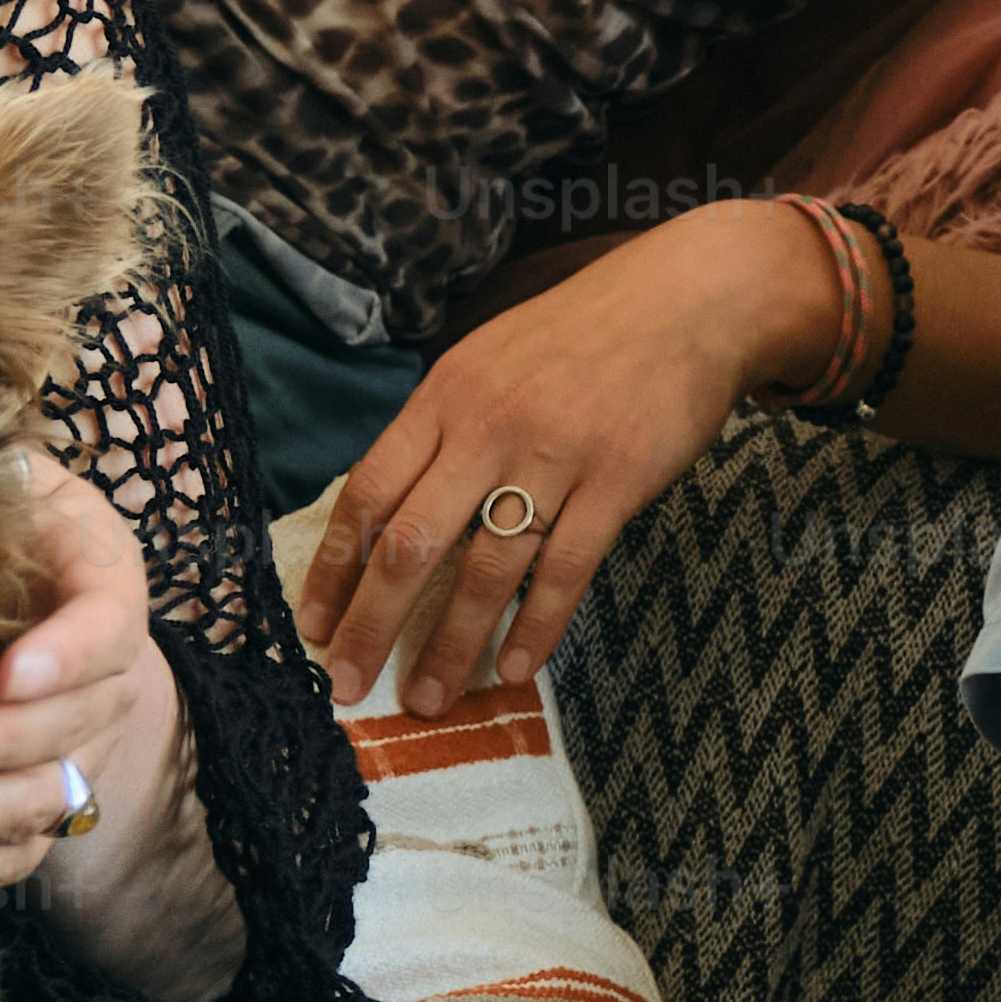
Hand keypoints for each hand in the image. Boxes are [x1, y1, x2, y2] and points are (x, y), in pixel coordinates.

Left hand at [0, 469, 227, 975]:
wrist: (43, 609)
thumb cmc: (8, 528)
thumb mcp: (12, 481)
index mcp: (104, 590)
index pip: (106, 628)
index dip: (67, 657)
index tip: (13, 673)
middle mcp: (104, 687)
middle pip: (66, 733)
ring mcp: (73, 759)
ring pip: (32, 808)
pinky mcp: (31, 815)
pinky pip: (0, 862)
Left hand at [291, 200, 830, 709]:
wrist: (687, 301)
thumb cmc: (582, 333)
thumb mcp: (488, 359)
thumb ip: (443, 426)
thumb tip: (393, 508)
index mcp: (446, 397)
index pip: (368, 491)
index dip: (335, 566)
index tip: (313, 625)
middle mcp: (488, 428)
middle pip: (411, 542)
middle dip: (371, 624)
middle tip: (344, 685)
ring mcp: (554, 457)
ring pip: (486, 569)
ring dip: (451, 645)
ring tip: (429, 700)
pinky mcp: (616, 481)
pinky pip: (566, 569)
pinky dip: (538, 625)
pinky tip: (515, 669)